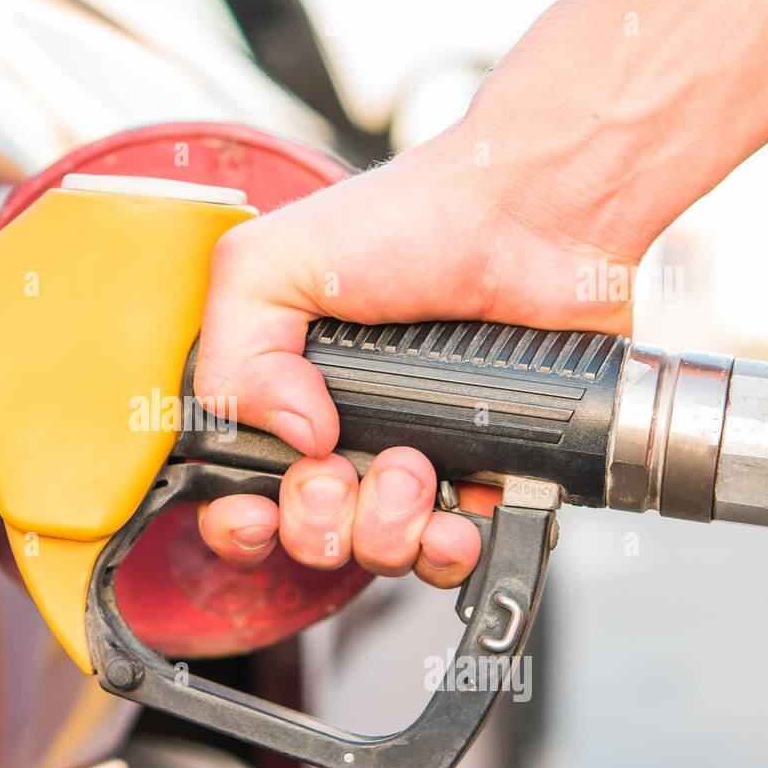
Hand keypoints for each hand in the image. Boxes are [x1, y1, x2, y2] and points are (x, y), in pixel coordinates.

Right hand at [193, 120, 637, 586]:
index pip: (234, 486)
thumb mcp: (271, 262)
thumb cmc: (411, 218)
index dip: (237, 519)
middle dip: (318, 519)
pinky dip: (452, 550)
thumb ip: (234, 353)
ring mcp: (413, 455)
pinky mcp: (484, 472)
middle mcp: (342, 430)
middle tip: (339, 468)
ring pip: (377, 551)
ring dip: (387, 528)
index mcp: (281, 388)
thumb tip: (288, 437)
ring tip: (412, 469)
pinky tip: (458, 515)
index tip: (256, 511)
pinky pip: (454, 553)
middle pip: (306, 534)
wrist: (533, 215)